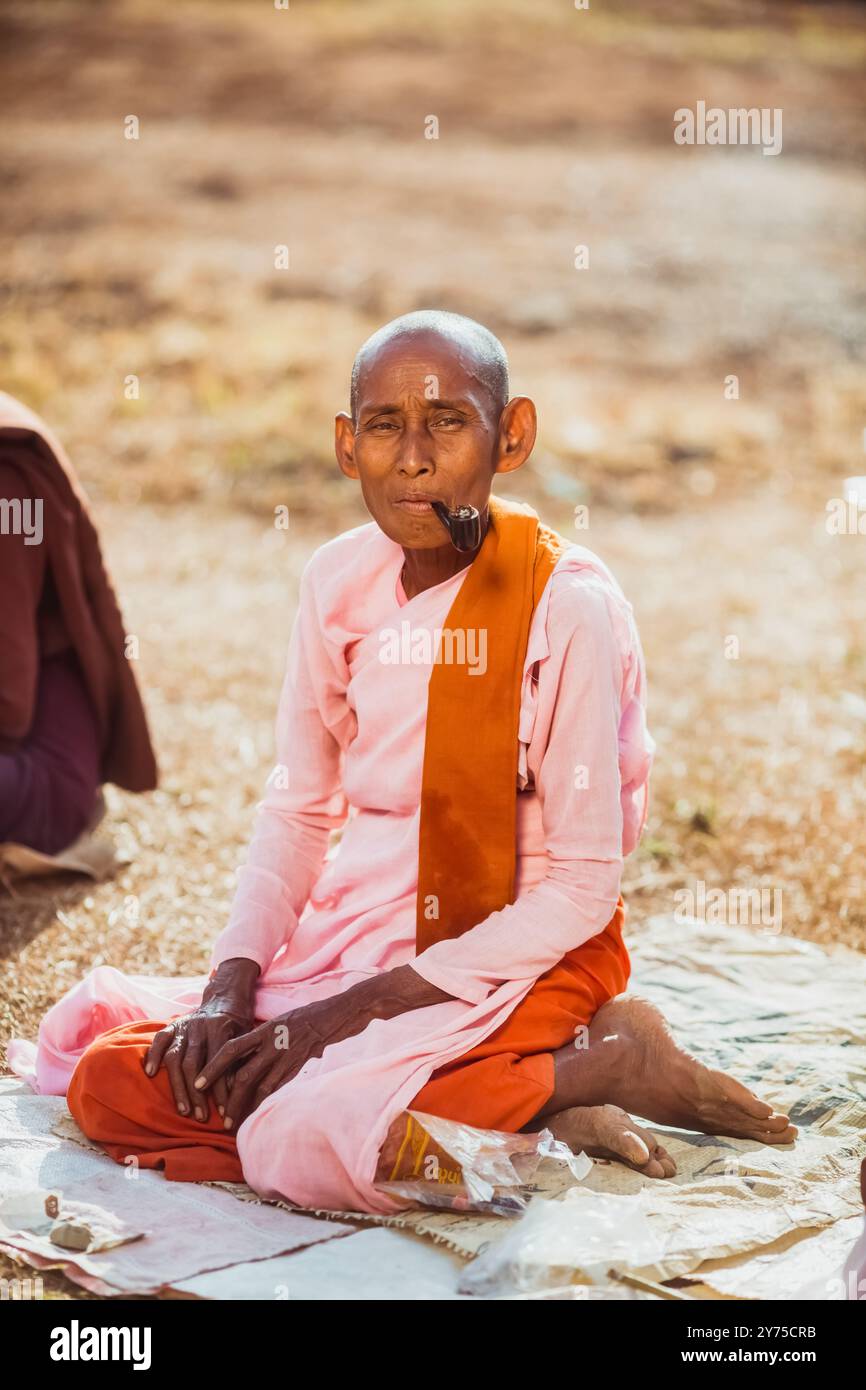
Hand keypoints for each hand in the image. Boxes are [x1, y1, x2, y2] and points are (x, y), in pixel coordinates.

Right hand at [143, 957, 259, 1121]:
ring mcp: (184, 1025)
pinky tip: (151, 1073)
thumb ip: (238, 1062)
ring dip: (177, 1087)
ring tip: (183, 1110)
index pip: (217, 1064)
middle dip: (196, 1094)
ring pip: (174, 1058)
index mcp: (219, 1028)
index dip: (219, 1090)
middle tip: (200, 1116)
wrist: (226, 998)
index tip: (222, 1111)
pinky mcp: (173, 1025)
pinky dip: (153, 1055)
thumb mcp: (245, 1039)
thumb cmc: (239, 1024)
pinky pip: (160, 1039)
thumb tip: (235, 1095)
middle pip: (192, 1065)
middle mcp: (199, 1026)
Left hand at [194, 964, 452, 1132]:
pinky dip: (269, 1104)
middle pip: (241, 1074)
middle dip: (225, 1098)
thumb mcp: (286, 1022)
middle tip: (217, 1117)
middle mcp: (274, 1041)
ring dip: (244, 1107)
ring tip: (234, 1124)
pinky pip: (282, 1088)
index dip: (213, 1068)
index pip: (231, 1048)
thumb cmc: (316, 1016)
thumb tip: (250, 1057)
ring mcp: (290, 1053)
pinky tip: (262, 1116)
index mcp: (266, 1028)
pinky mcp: (305, 1064)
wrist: (346, 1009)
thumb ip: (268, 1039)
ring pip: (260, 1085)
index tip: (199, 1084)